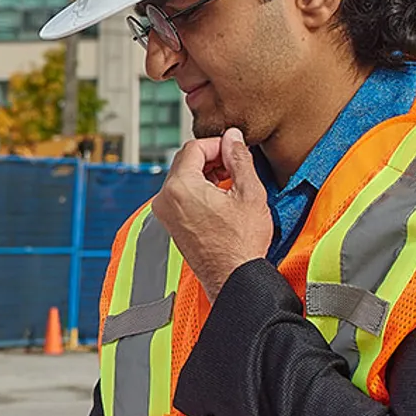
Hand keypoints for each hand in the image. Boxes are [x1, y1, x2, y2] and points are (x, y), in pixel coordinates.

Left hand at [156, 127, 274, 294]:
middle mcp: (166, 199)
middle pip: (185, 160)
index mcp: (180, 187)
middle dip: (211, 157)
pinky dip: (199, 188)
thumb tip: (233, 138)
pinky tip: (221, 196)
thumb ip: (239, 158)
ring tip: (231, 181)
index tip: (234, 149)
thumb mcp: (249, 193)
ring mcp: (165, 213)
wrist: (233, 277)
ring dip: (205, 173)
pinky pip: (181, 194)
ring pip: (183, 177)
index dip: (217, 144)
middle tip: (234, 164)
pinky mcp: (171, 223)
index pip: (194, 147)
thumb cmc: (241, 244)